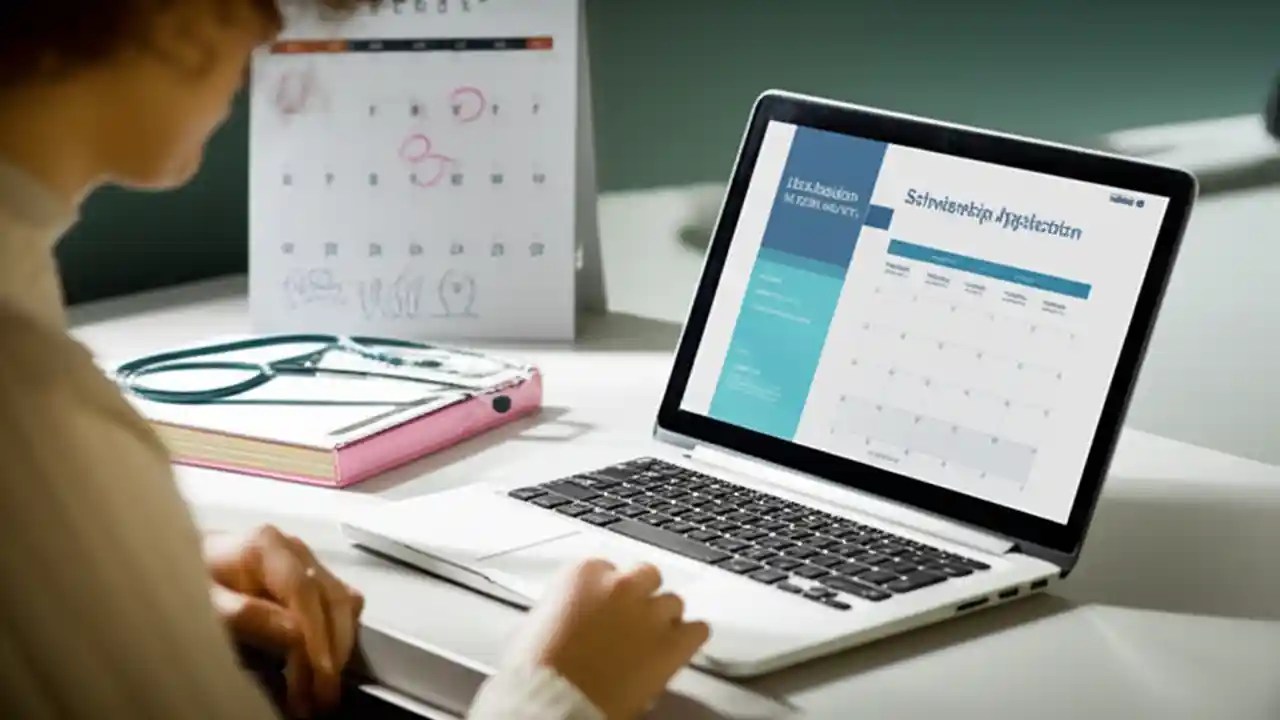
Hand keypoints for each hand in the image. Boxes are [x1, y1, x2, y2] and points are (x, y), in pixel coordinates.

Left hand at [205, 525, 363, 717]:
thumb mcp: (204, 604)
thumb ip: (245, 615)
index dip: (318, 635)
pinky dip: (337, 636)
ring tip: (319, 688)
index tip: (321, 674)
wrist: (181, 573)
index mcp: (265, 545)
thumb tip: (297, 633)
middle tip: (322, 696)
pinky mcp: (314, 578)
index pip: (304, 591)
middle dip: (333, 650)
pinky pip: (342, 605)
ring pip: (345, 603)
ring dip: (338, 647)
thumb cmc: (188, 587)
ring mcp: (308, 562)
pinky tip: (320, 664)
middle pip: (333, 598)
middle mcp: (295, 549)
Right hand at [518, 559, 710, 719]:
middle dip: (641, 598)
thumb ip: (568, 606)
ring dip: (664, 620)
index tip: (604, 609)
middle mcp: (621, 584)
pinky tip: (678, 651)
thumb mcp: (540, 623)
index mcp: (583, 573)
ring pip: (673, 603)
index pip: (607, 569)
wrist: (554, 700)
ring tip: (651, 644)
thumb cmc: (537, 671)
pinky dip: (689, 640)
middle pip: (646, 577)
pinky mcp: (673, 643)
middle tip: (631, 622)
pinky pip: (698, 630)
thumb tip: (576, 616)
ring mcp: (650, 612)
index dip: (606, 593)